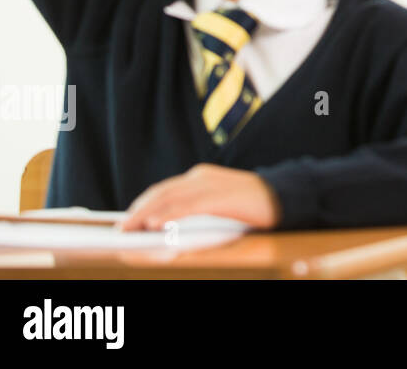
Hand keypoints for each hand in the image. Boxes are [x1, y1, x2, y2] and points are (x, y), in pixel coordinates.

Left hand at [120, 164, 281, 230]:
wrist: (285, 197)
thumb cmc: (252, 206)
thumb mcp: (219, 205)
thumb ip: (195, 209)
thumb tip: (163, 227)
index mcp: (200, 177)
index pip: (163, 190)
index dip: (142, 205)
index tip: (126, 221)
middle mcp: (202, 177)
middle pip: (161, 192)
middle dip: (138, 210)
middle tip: (121, 229)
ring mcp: (211, 185)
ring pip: (170, 198)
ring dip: (146, 213)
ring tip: (130, 228)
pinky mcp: (221, 197)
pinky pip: (189, 207)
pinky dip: (169, 215)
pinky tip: (155, 224)